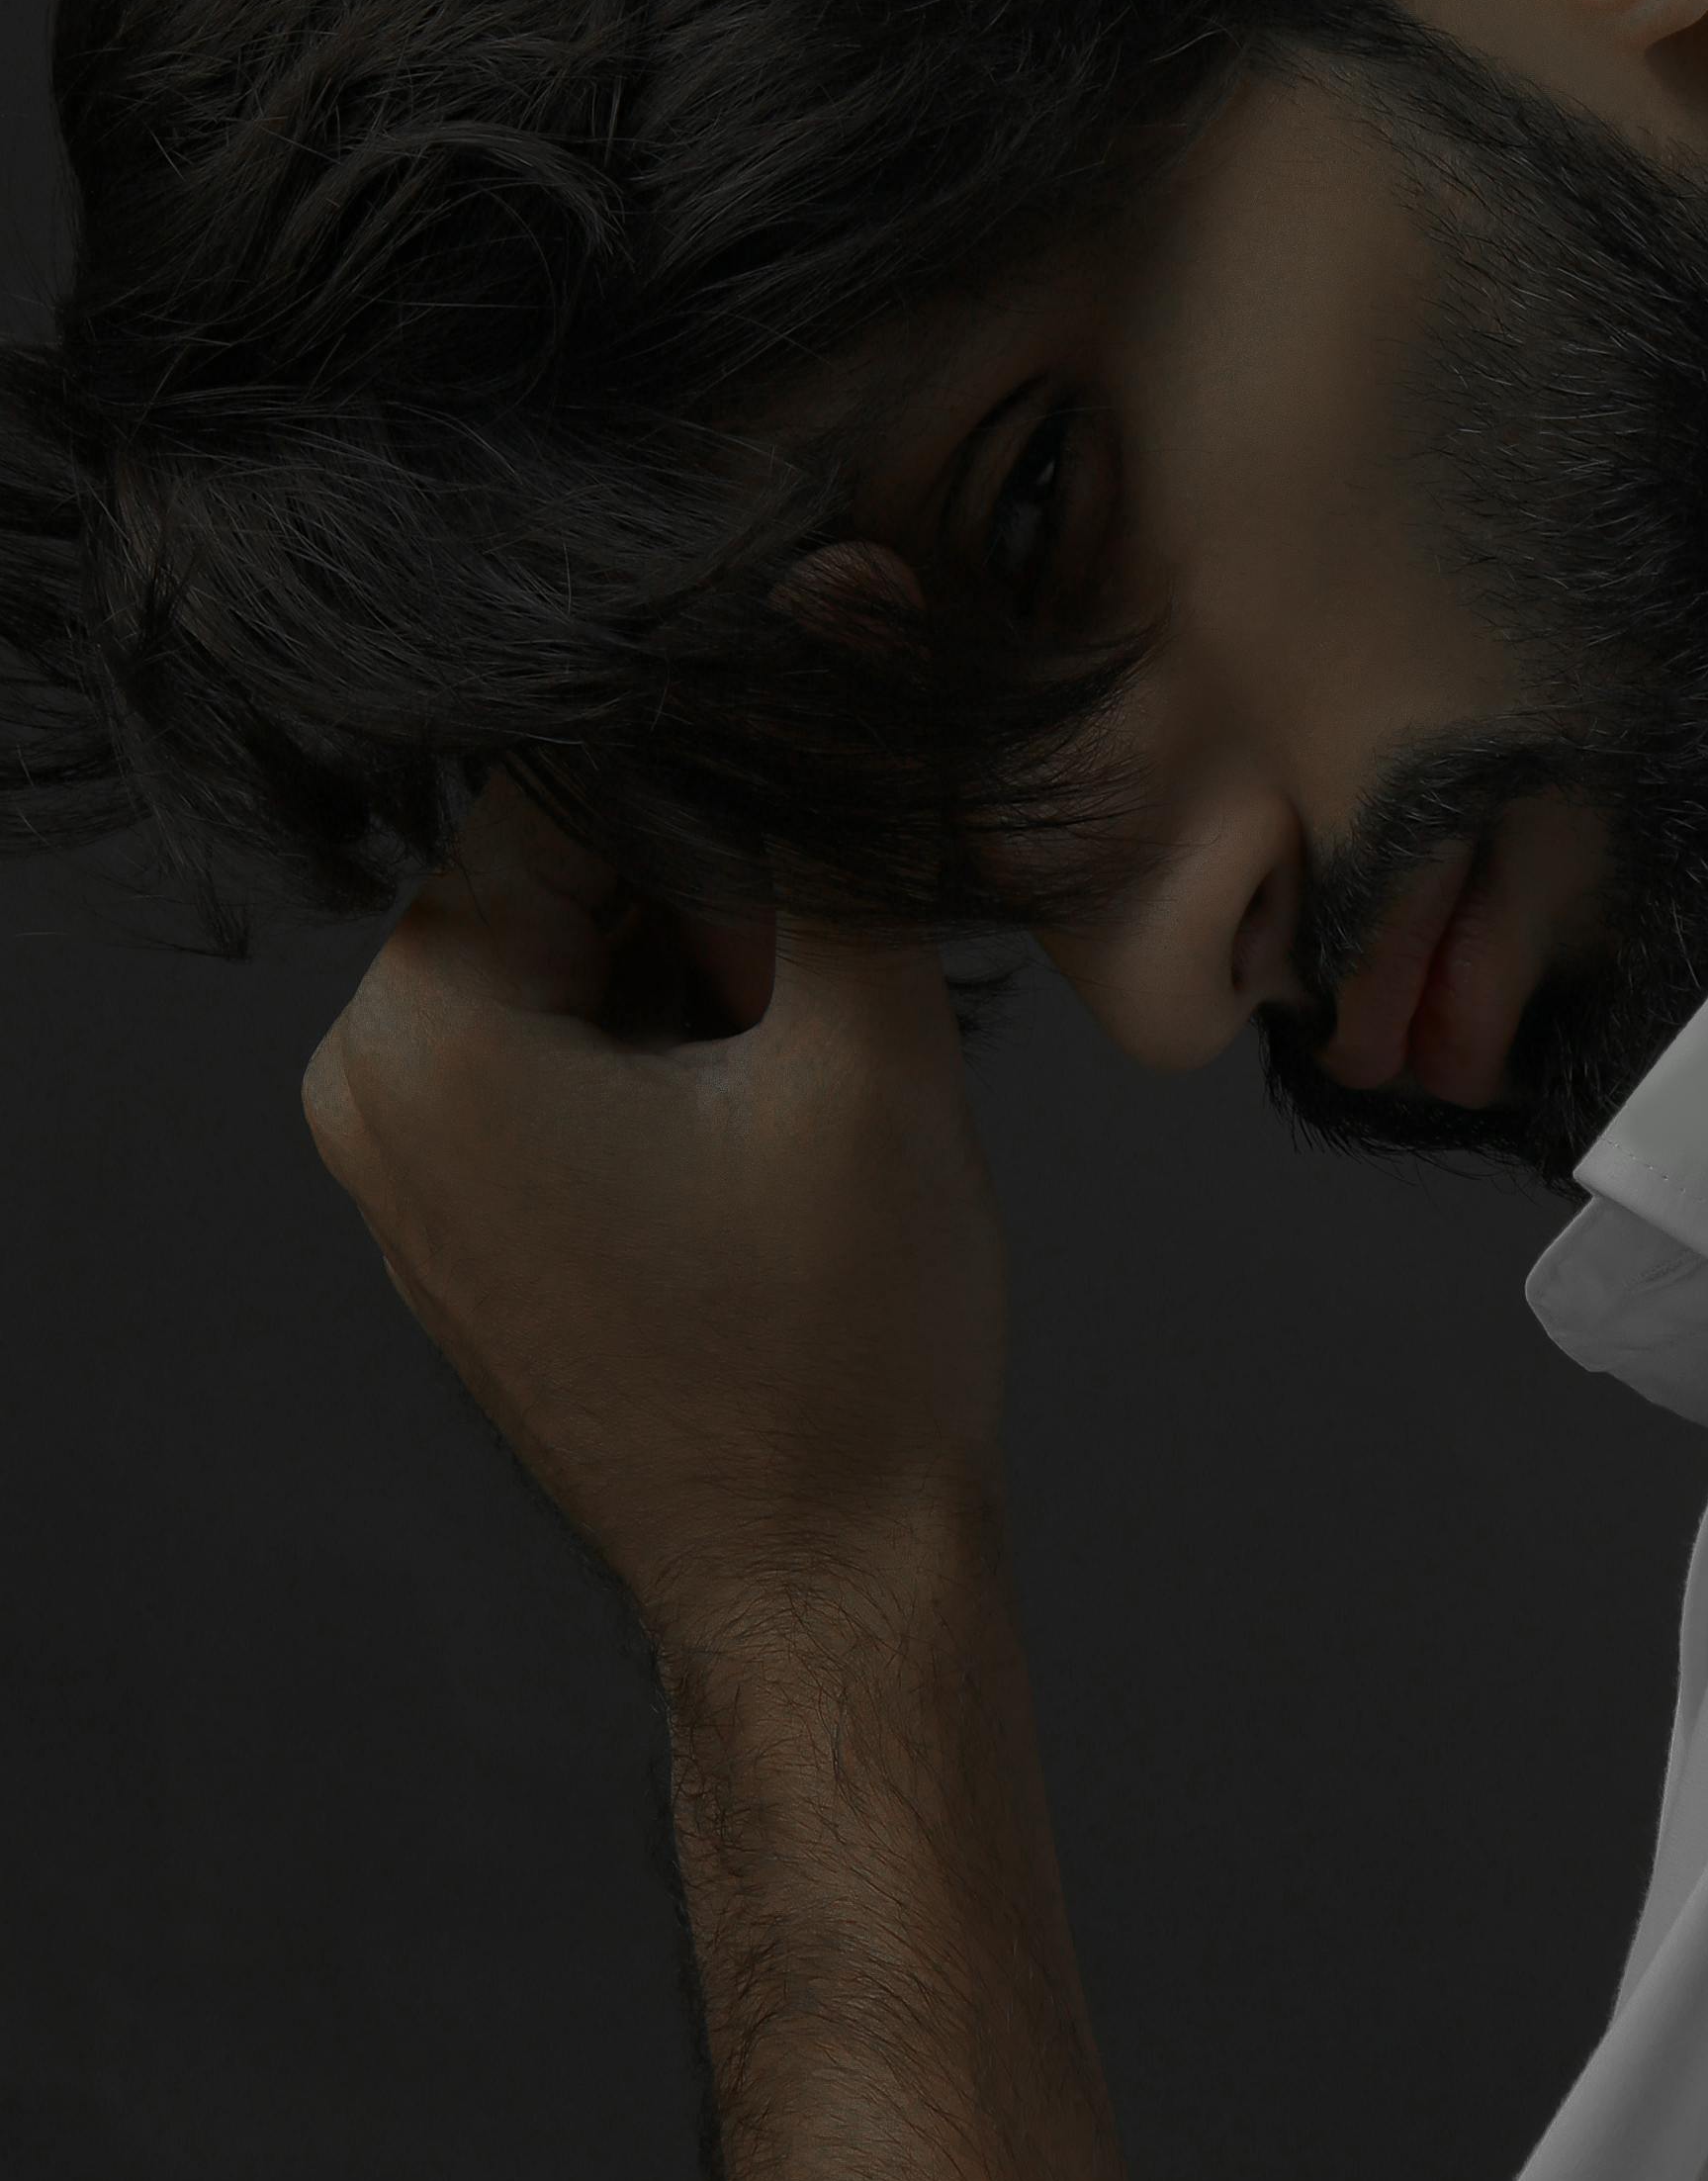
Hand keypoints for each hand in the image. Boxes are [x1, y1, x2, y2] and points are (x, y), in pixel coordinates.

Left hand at [303, 769, 1009, 1659]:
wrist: (827, 1590)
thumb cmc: (845, 1348)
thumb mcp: (869, 1041)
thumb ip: (843, 804)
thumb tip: (845, 589)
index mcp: (422, 1028)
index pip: (585, 784)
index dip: (748, 811)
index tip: (842, 890)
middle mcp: (364, 1089)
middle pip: (576, 873)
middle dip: (730, 912)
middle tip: (830, 1042)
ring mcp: (398, 1170)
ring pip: (587, 965)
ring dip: (719, 989)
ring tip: (801, 1121)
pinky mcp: (459, 1227)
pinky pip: (567, 1067)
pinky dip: (680, 1071)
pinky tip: (762, 1171)